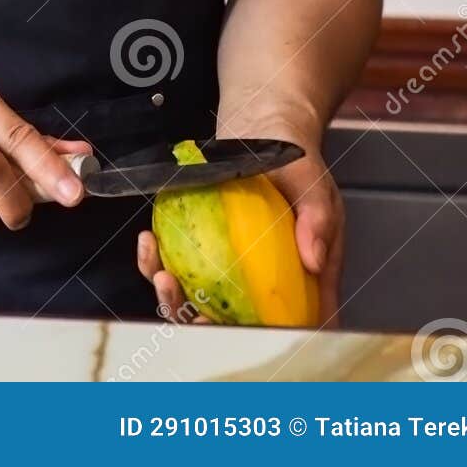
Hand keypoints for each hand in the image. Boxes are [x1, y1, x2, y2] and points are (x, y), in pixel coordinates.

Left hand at [137, 146, 342, 326]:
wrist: (264, 124)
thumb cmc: (297, 163)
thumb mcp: (315, 187)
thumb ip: (317, 221)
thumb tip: (315, 260)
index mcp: (301, 282)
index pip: (288, 327)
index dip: (264, 341)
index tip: (239, 335)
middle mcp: (261, 282)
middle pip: (233, 322)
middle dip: (207, 325)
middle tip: (192, 312)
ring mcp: (228, 266)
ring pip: (198, 299)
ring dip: (174, 298)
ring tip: (163, 278)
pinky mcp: (200, 244)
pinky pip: (176, 263)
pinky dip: (157, 260)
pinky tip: (149, 243)